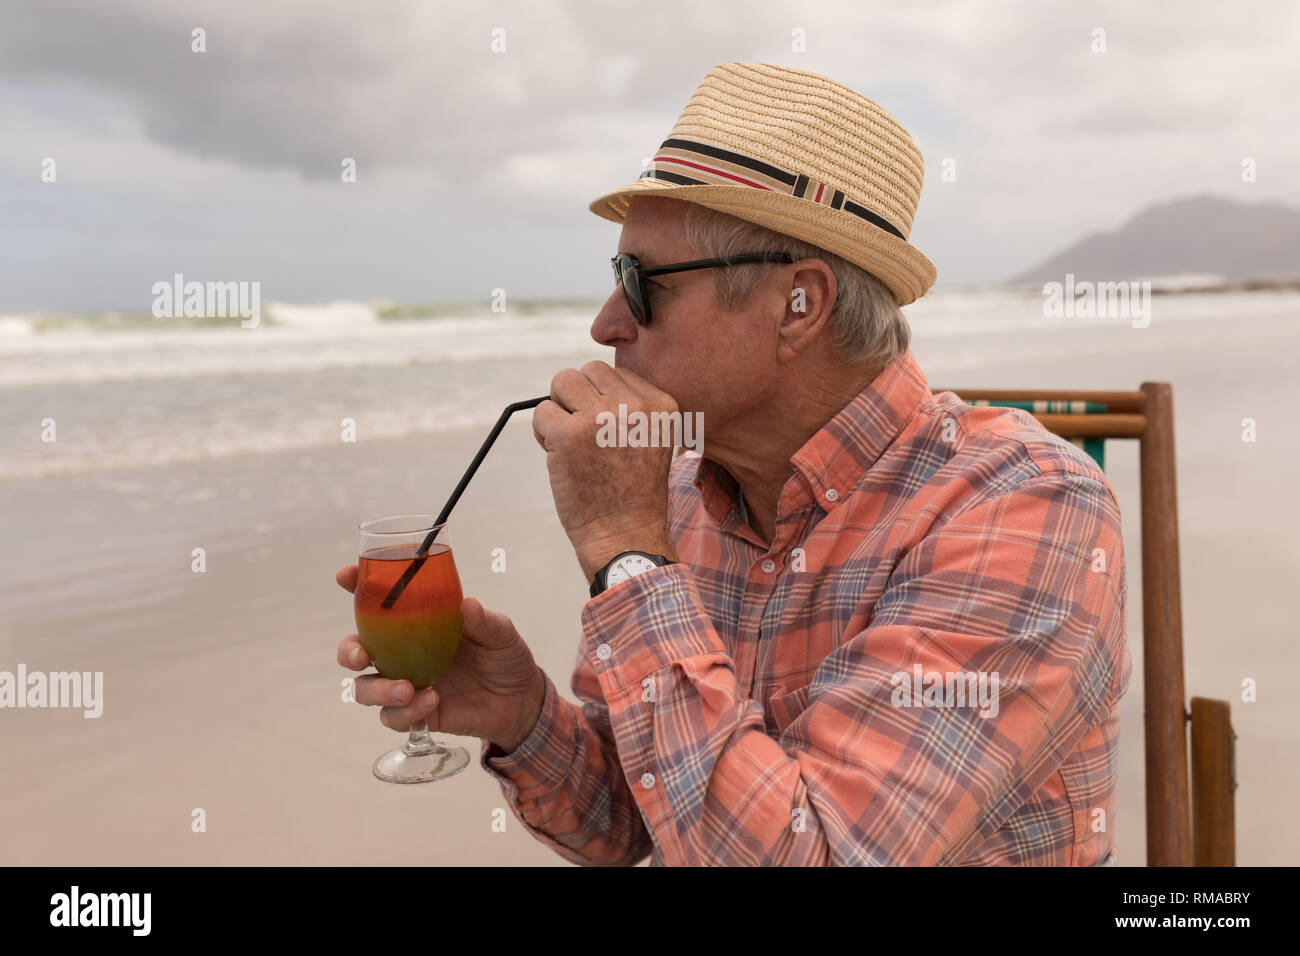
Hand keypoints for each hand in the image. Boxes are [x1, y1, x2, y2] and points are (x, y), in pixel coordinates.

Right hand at [336, 565, 545, 752]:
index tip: (345, 575)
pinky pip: (393, 717)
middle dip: (348, 652)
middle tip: (361, 657)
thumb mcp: (501, 633)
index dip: (355, 586)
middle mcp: (403, 653)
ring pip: (365, 689)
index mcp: (417, 624)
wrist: (521, 700)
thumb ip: (484, 621)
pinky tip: (432, 700)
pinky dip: (407, 711)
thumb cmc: (504, 656)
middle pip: (355, 650)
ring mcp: (407, 683)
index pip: (377, 602)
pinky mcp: (417, 713)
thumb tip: (468, 604)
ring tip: (408, 689)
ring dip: (379, 690)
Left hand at [533, 361, 677, 580]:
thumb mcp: (653, 441)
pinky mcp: (569, 435)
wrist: (625, 537)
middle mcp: (634, 406)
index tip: (607, 435)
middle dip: (578, 398)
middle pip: (589, 370)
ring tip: (569, 442)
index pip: (617, 374)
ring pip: (562, 381)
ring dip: (559, 409)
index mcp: (661, 405)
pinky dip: (542, 432)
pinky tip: (558, 456)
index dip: (602, 401)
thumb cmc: (633, 495)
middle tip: (582, 435)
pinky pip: (541, 411)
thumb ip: (630, 409)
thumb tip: (586, 381)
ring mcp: (600, 418)